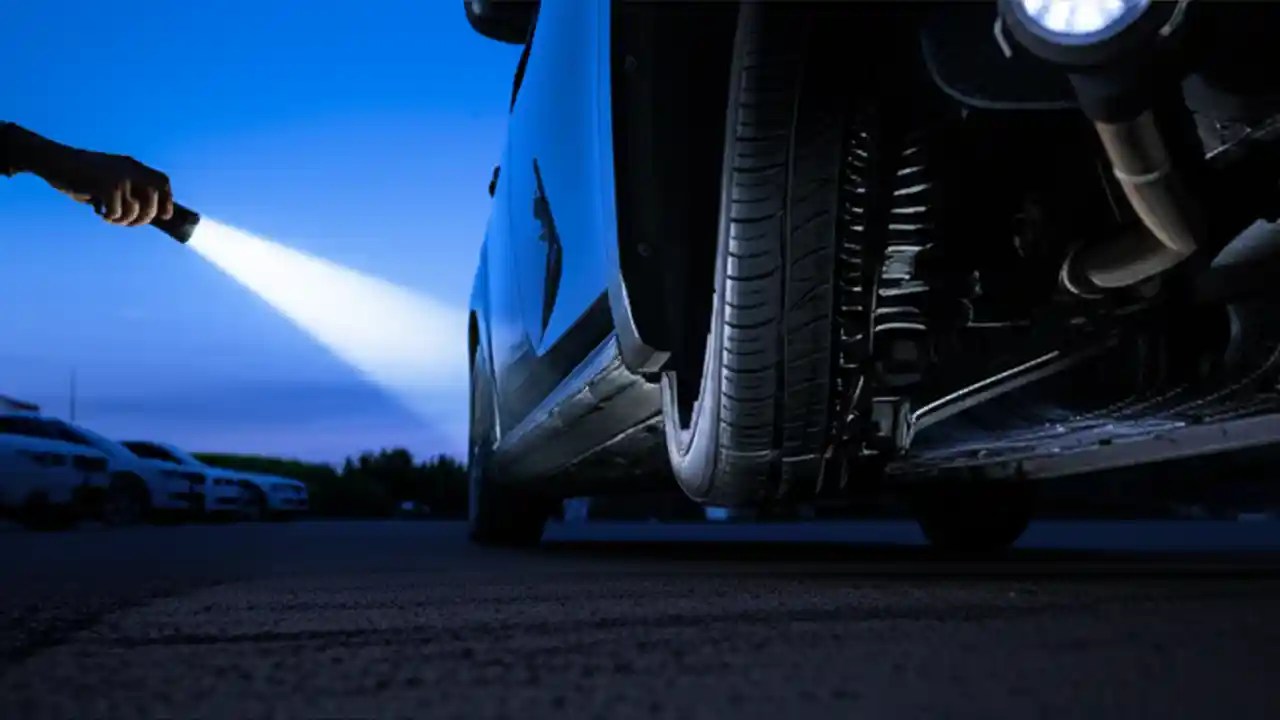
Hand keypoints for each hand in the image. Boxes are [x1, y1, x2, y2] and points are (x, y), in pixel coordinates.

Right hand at [39, 146, 174, 226]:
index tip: (164, 216)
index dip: (167, 201)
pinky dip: (109, 217)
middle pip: (154, 198)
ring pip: (136, 209)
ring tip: (111, 217)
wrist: (55, 162)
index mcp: (132, 165)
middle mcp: (130, 168)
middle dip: (145, 217)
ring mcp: (119, 176)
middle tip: (129, 222)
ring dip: (124, 220)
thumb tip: (148, 215)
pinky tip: (99, 212)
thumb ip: (128, 190)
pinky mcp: (106, 185)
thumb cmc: (82, 176)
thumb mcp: (110, 178)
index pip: (162, 182)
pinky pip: (117, 211)